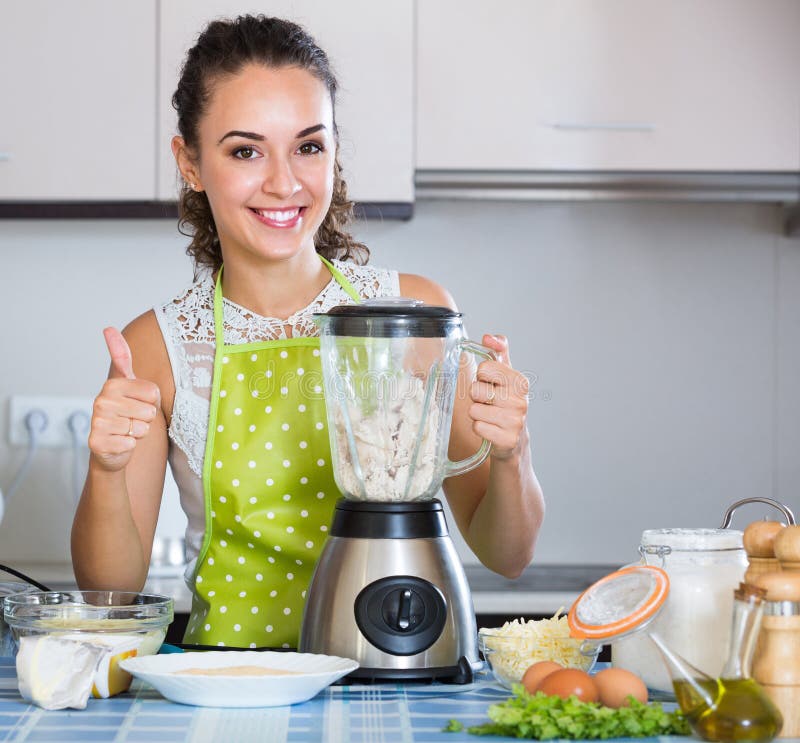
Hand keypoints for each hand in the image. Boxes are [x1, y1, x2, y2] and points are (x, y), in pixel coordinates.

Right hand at [87, 327, 160, 471]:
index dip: (151, 401)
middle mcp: (100, 401)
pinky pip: (132, 443)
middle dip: (146, 418)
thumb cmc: (125, 411)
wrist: (111, 446)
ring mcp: (97, 423)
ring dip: (139, 432)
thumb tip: (108, 328)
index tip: (138, 402)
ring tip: (126, 430)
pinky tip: (120, 442)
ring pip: (141, 428)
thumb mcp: (127, 382)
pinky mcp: (98, 444)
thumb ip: (121, 356)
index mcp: (112, 385)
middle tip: (132, 418)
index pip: (152, 392)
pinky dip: (131, 445)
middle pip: (149, 411)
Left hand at [469, 334, 529, 459]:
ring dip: (477, 413)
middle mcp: (521, 401)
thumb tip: (488, 337)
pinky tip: (490, 428)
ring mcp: (515, 421)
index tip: (491, 384)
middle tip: (488, 402)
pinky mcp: (507, 439)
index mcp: (520, 381)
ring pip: (474, 410)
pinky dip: (479, 428)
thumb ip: (498, 350)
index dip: (482, 376)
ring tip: (489, 415)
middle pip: (475, 389)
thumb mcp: (505, 373)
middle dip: (476, 397)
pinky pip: (477, 427)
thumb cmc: (505, 401)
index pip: (484, 368)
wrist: (513, 438)